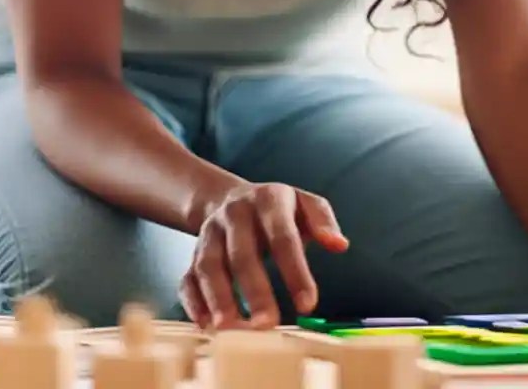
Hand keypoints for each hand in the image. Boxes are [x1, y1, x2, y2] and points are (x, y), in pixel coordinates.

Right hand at [180, 183, 348, 329]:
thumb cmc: (278, 210)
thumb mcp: (305, 204)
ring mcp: (209, 233)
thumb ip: (323, 221)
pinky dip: (193, 302)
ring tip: (230, 329)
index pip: (283, 238)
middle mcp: (234, 215)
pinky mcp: (193, 252)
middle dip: (254, 291)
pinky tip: (205, 325)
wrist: (232, 199)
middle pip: (241, 255)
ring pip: (208, 266)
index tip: (308, 305)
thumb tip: (339, 244)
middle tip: (266, 325)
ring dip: (218, 299)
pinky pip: (187, 277)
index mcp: (267, 200)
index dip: (295, 272)